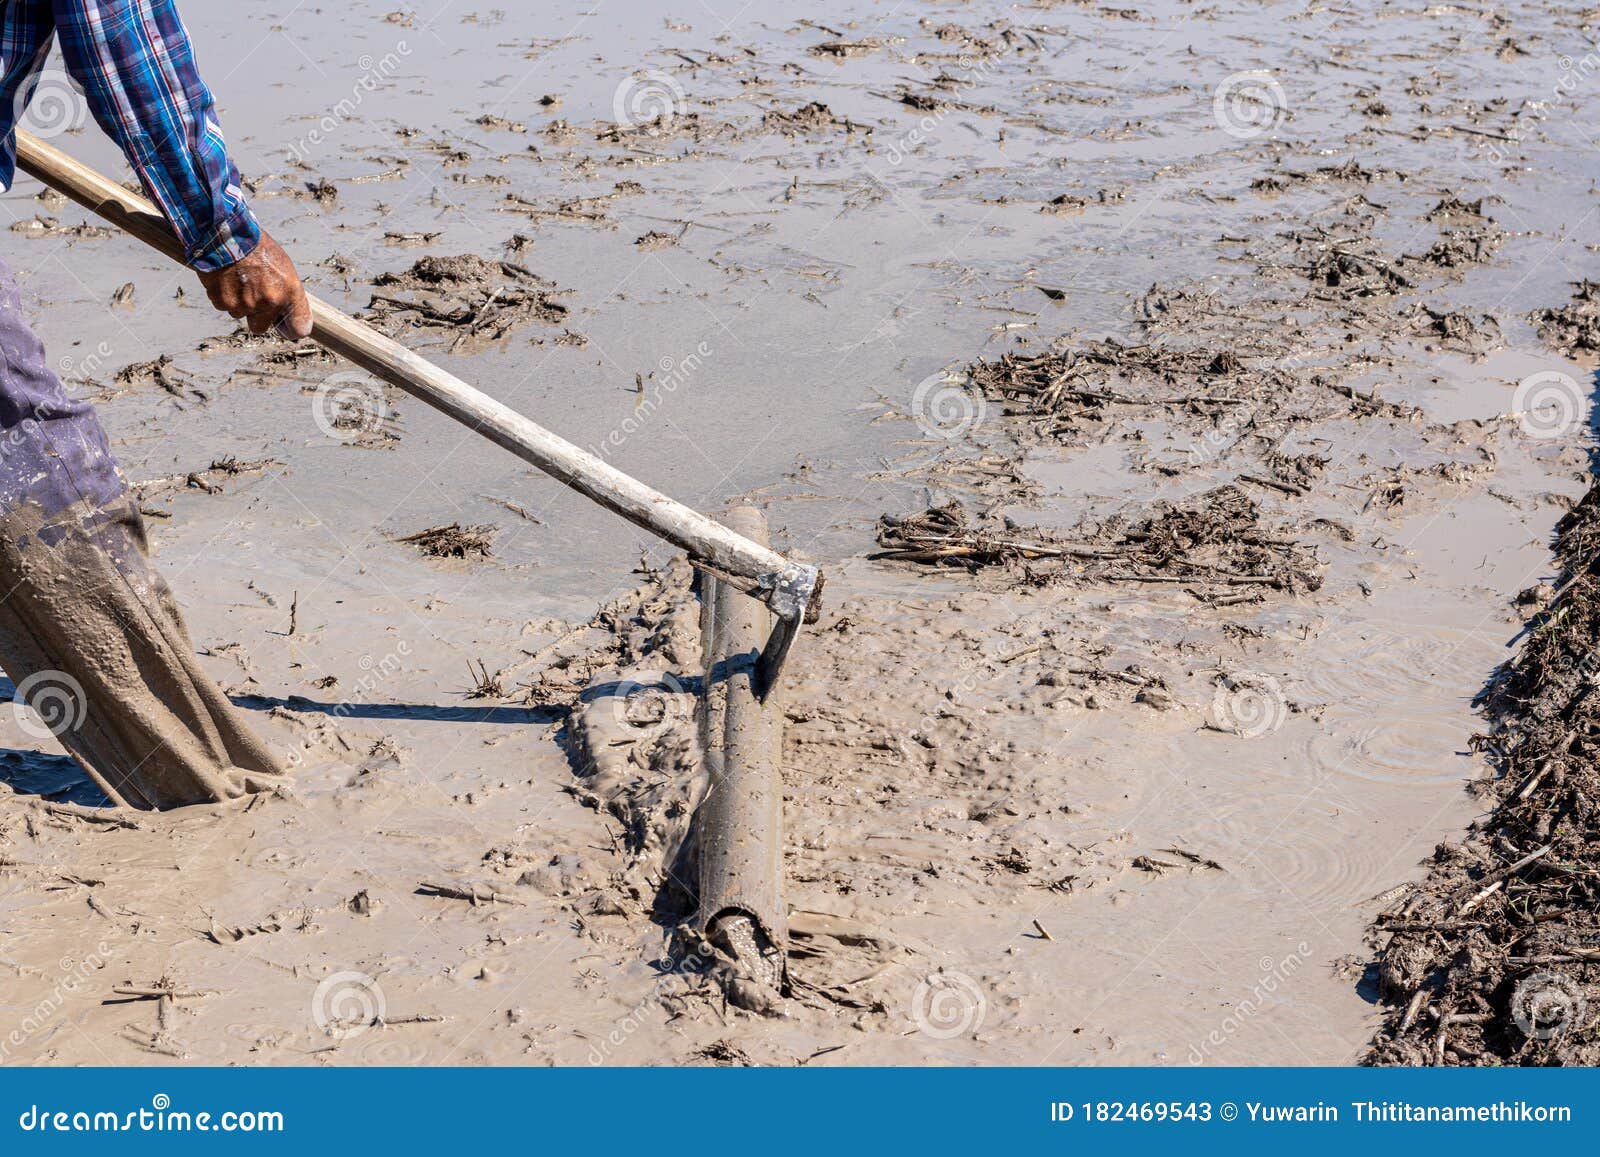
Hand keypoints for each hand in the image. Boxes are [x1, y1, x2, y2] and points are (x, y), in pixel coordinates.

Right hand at [195, 232, 312, 338]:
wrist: (224, 231)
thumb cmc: (255, 246)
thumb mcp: (282, 266)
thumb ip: (285, 291)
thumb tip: (286, 310)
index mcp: (289, 292)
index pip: (299, 328)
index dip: (291, 329)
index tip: (286, 327)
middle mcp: (269, 302)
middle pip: (261, 327)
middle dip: (255, 316)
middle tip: (251, 295)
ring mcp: (246, 304)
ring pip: (240, 314)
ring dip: (237, 301)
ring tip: (236, 278)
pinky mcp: (224, 302)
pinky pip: (223, 306)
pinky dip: (222, 295)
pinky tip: (224, 277)